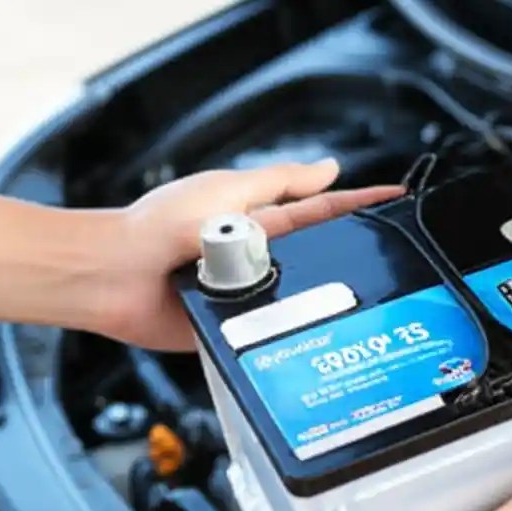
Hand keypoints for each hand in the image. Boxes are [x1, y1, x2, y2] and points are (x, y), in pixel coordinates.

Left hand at [91, 158, 402, 350]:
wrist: (114, 276)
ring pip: (302, 300)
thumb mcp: (228, 191)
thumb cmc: (156, 227)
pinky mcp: (236, 330)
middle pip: (321, 258)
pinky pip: (272, 334)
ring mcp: (251, 295)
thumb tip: (329, 169)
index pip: (325, 212)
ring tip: (360, 305)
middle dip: (355, 260)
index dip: (361, 207)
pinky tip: (312, 339)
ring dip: (323, 303)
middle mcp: (262, 258)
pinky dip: (288, 335)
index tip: (398, 202)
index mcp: (261, 221)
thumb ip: (281, 183)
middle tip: (397, 262)